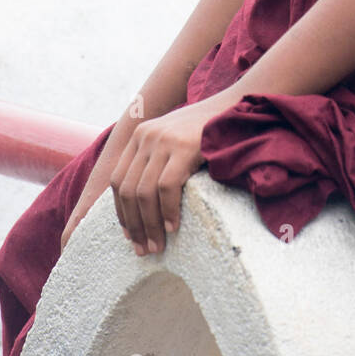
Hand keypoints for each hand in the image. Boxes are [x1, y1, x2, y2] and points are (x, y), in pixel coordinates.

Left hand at [110, 95, 231, 256]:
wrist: (236, 105)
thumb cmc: (206, 129)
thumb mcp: (173, 140)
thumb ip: (156, 161)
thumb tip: (145, 207)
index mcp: (140, 135)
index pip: (118, 180)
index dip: (120, 211)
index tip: (129, 235)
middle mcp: (146, 136)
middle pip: (128, 189)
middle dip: (133, 225)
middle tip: (143, 250)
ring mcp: (164, 140)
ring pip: (144, 192)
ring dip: (149, 225)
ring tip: (157, 246)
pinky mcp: (184, 147)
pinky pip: (166, 187)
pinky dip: (168, 211)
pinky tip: (174, 227)